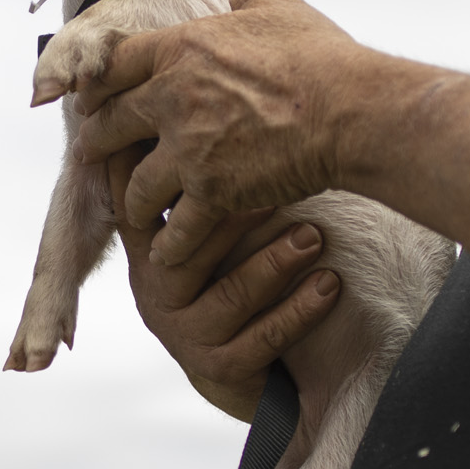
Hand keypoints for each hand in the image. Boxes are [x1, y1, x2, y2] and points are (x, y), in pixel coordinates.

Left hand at [74, 0, 384, 265]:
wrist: (350, 111)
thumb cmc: (320, 58)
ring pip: (136, 185)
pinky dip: (170, 245)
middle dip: (97, 142)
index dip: (96, 84)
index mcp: (181, 49)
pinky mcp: (212, 191)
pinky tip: (166, 253)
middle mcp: (172, 98)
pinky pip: (177, 228)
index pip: (114, 65)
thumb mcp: (279, 11)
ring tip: (132, 209)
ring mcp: (189, 149)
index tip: (89, 96)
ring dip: (132, 200)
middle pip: (110, 124)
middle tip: (90, 151)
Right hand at [107, 150, 339, 422]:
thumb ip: (188, 184)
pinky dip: (300, 311)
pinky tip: (329, 285)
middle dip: (235, 218)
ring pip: (231, 296)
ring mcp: (185, 333)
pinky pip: (264, 338)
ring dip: (275, 263)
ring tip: (313, 236)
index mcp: (146, 252)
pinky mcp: (220, 367)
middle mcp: (156, 292)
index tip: (194, 138)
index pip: (139, 204)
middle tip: (278, 184)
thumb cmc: (220, 277)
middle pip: (188, 250)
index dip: (160, 173)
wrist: (232, 367)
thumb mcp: (196, 234)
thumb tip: (192, 100)